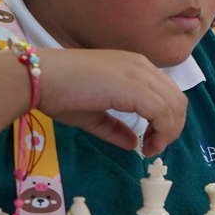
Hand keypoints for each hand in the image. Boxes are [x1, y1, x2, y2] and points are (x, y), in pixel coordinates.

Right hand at [36, 48, 186, 155]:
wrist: (36, 78)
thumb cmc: (58, 92)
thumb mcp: (92, 114)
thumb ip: (115, 128)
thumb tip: (134, 145)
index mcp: (135, 67)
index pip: (168, 93)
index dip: (167, 120)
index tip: (153, 141)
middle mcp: (142, 66)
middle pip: (177, 99)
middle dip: (173, 127)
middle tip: (155, 147)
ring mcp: (139, 73)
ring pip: (175, 105)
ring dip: (170, 131)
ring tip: (152, 148)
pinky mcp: (134, 86)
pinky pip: (162, 111)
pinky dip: (163, 130)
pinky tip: (149, 144)